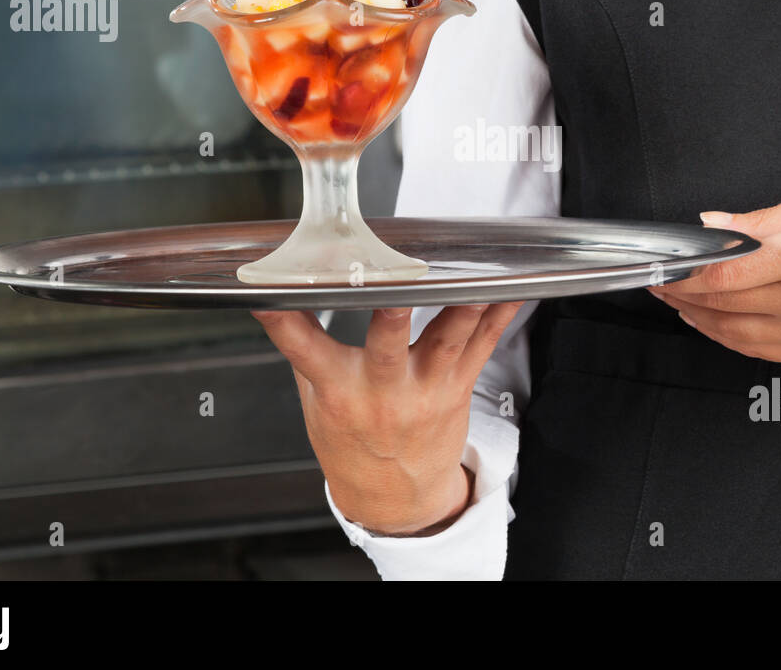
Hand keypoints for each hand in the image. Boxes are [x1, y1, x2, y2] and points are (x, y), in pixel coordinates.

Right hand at [253, 302, 523, 534]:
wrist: (395, 497)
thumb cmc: (353, 443)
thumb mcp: (315, 401)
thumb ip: (306, 348)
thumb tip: (284, 294)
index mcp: (337, 390)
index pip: (303, 349)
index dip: (282, 321)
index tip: (269, 294)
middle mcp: (382, 391)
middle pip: (387, 347)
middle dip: (391, 317)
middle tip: (393, 288)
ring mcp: (425, 389)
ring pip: (446, 343)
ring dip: (461, 311)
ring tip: (473, 282)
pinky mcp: (457, 388)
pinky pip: (482, 346)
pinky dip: (498, 316)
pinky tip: (511, 291)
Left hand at [649, 192, 780, 364]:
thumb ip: (767, 218)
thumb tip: (719, 223)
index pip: (722, 269)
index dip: (683, 269)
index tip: (665, 261)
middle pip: (720, 300)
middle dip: (681, 290)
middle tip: (662, 277)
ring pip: (730, 330)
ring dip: (696, 316)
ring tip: (678, 299)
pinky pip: (755, 349)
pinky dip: (725, 336)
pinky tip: (712, 321)